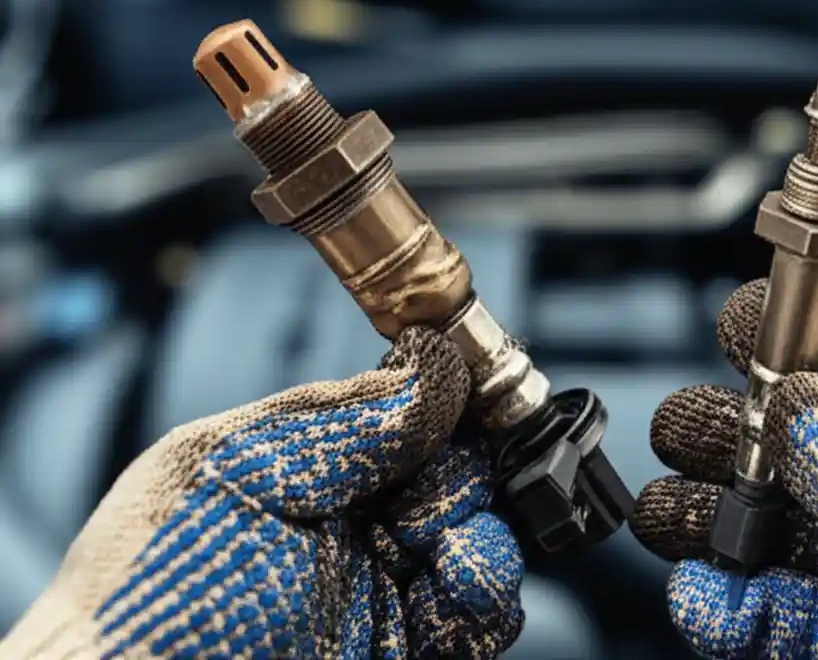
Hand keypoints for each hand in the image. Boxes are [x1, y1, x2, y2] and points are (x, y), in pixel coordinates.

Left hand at [1, 327, 522, 658]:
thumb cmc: (153, 595)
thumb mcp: (241, 477)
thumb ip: (345, 422)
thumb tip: (436, 365)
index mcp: (300, 465)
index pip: (401, 417)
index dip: (446, 406)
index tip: (475, 398)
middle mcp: (342, 524)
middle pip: (449, 478)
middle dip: (459, 479)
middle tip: (427, 501)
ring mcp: (375, 591)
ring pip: (475, 545)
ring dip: (481, 539)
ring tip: (451, 555)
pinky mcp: (401, 650)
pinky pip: (474, 620)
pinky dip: (485, 600)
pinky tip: (461, 588)